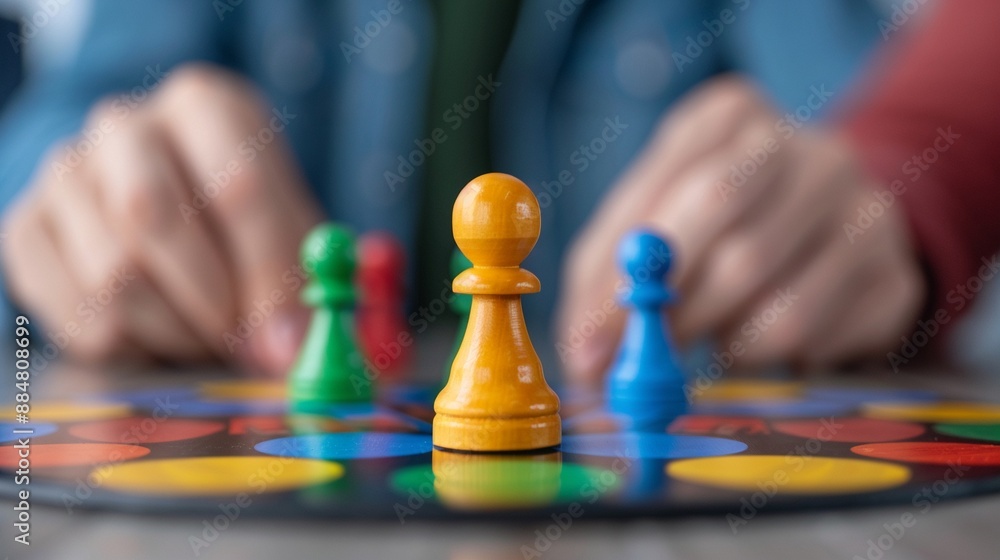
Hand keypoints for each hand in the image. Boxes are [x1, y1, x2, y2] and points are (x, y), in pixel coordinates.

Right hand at [1, 64, 321, 373]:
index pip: (237, 182)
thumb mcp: (290, 238)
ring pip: (111, 274)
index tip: (284, 333)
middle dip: (209, 302)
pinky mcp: (26, 228)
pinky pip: (73, 313)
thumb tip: (285, 346)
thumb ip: (296, 284)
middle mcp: (124, 124)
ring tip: (205, 337)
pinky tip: (156, 336)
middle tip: (241, 344)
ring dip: (172, 331)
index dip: (264, 269)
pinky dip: (126, 347)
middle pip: (152, 216)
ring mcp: (65, 172)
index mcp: (204, 105)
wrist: (178, 218)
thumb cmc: (246, 227)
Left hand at [556, 76, 925, 381]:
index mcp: (733, 115)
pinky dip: (766, 358)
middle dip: (667, 303)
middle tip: (637, 360)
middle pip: (720, 215)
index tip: (588, 342)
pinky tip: (757, 341)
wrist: (839, 227)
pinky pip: (813, 335)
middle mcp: (808, 147)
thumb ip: (607, 274)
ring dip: (719, 338)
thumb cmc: (722, 226)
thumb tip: (581, 352)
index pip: (665, 186)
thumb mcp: (658, 224)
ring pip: (770, 292)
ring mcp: (864, 206)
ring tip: (709, 342)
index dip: (617, 273)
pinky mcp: (893, 273)